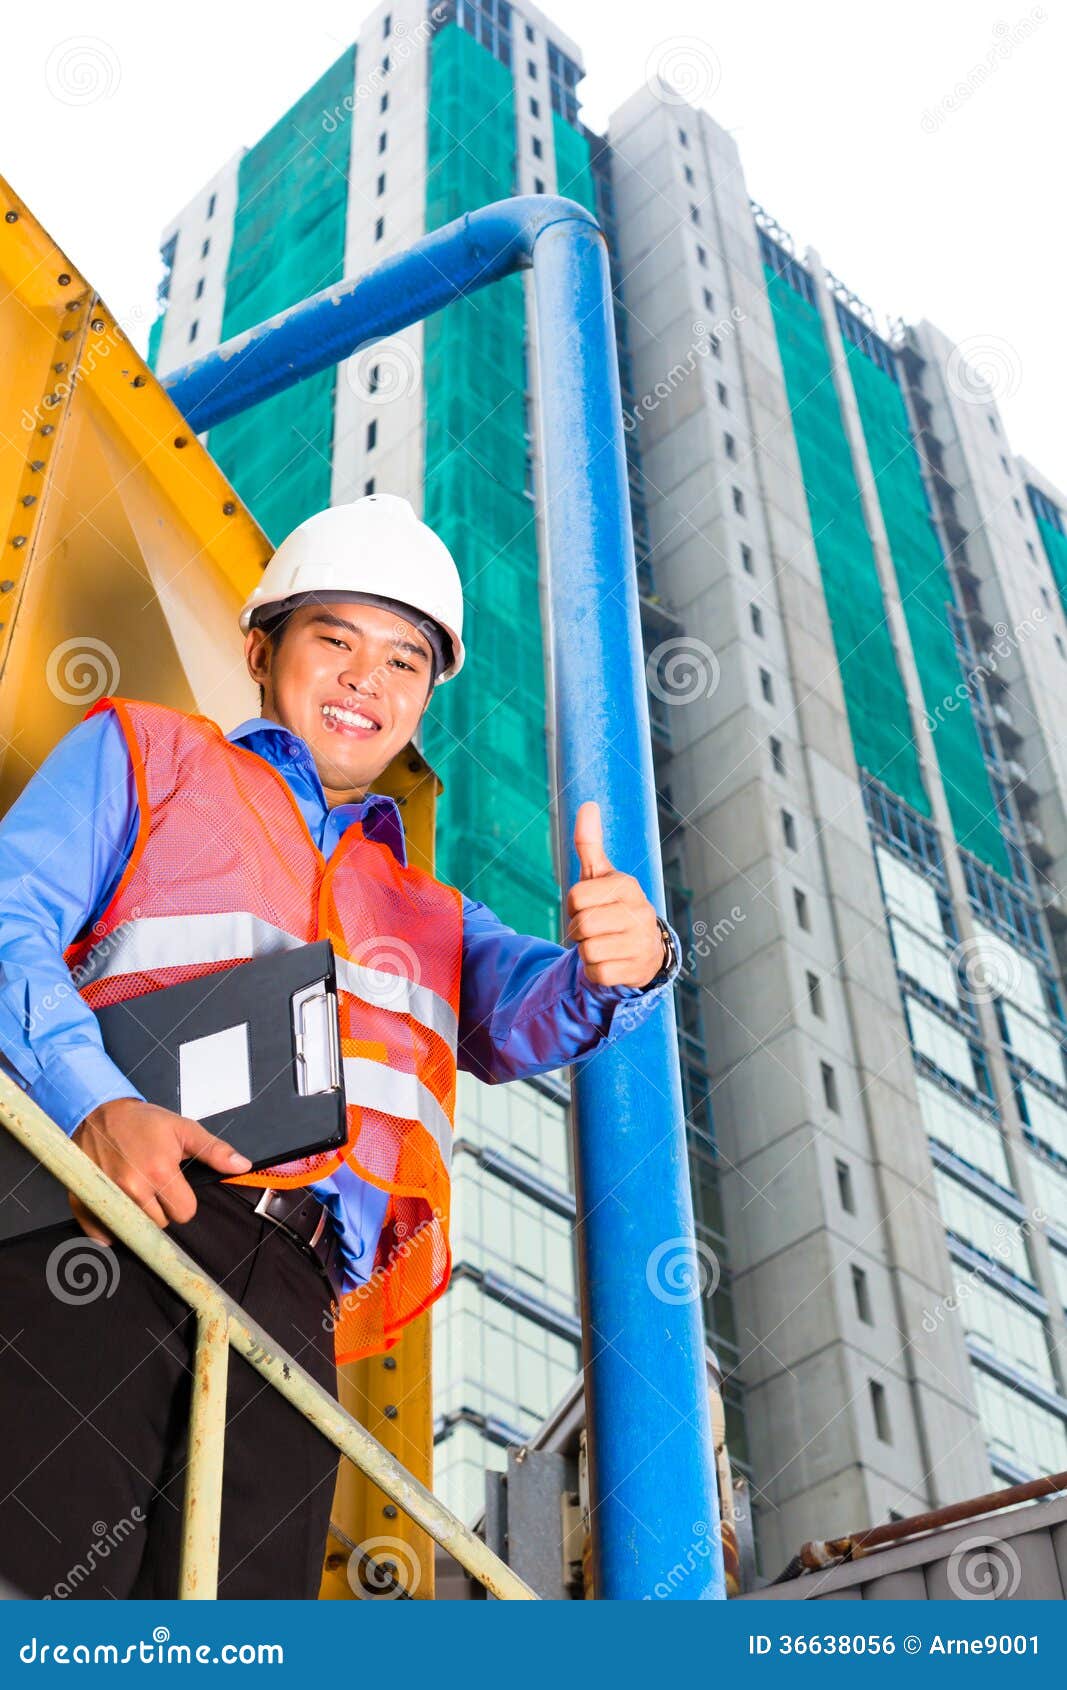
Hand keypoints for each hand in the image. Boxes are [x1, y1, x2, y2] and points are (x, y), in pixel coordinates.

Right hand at [68, 1097, 252, 1245]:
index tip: (175, 1186)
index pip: (185, 1212)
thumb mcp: (183, 1129)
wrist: (98, 1113)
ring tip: (135, 1191)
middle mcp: (132, 1189)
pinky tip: (116, 1208)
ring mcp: (107, 1198)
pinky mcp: (85, 1204)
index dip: (184, 1201)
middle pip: (160, 1224)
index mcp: (159, 1172)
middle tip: (152, 1184)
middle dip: (161, 1207)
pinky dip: (110, 1229)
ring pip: (135, 1229)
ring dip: (138, 1217)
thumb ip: (214, 1151)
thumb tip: (242, 1165)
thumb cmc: (142, 1122)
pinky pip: (103, 1235)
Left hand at [565, 801, 664, 989]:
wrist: (644, 948)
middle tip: (594, 929)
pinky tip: (610, 961)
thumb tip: (588, 804)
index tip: (587, 907)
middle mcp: (639, 912)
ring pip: (587, 951)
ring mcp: (641, 943)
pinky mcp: (636, 970)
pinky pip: (597, 973)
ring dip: (586, 951)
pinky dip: (595, 971)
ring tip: (603, 944)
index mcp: (627, 886)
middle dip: (578, 931)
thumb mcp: (601, 876)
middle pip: (581, 926)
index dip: (573, 906)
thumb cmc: (614, 906)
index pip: (576, 898)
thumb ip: (590, 843)